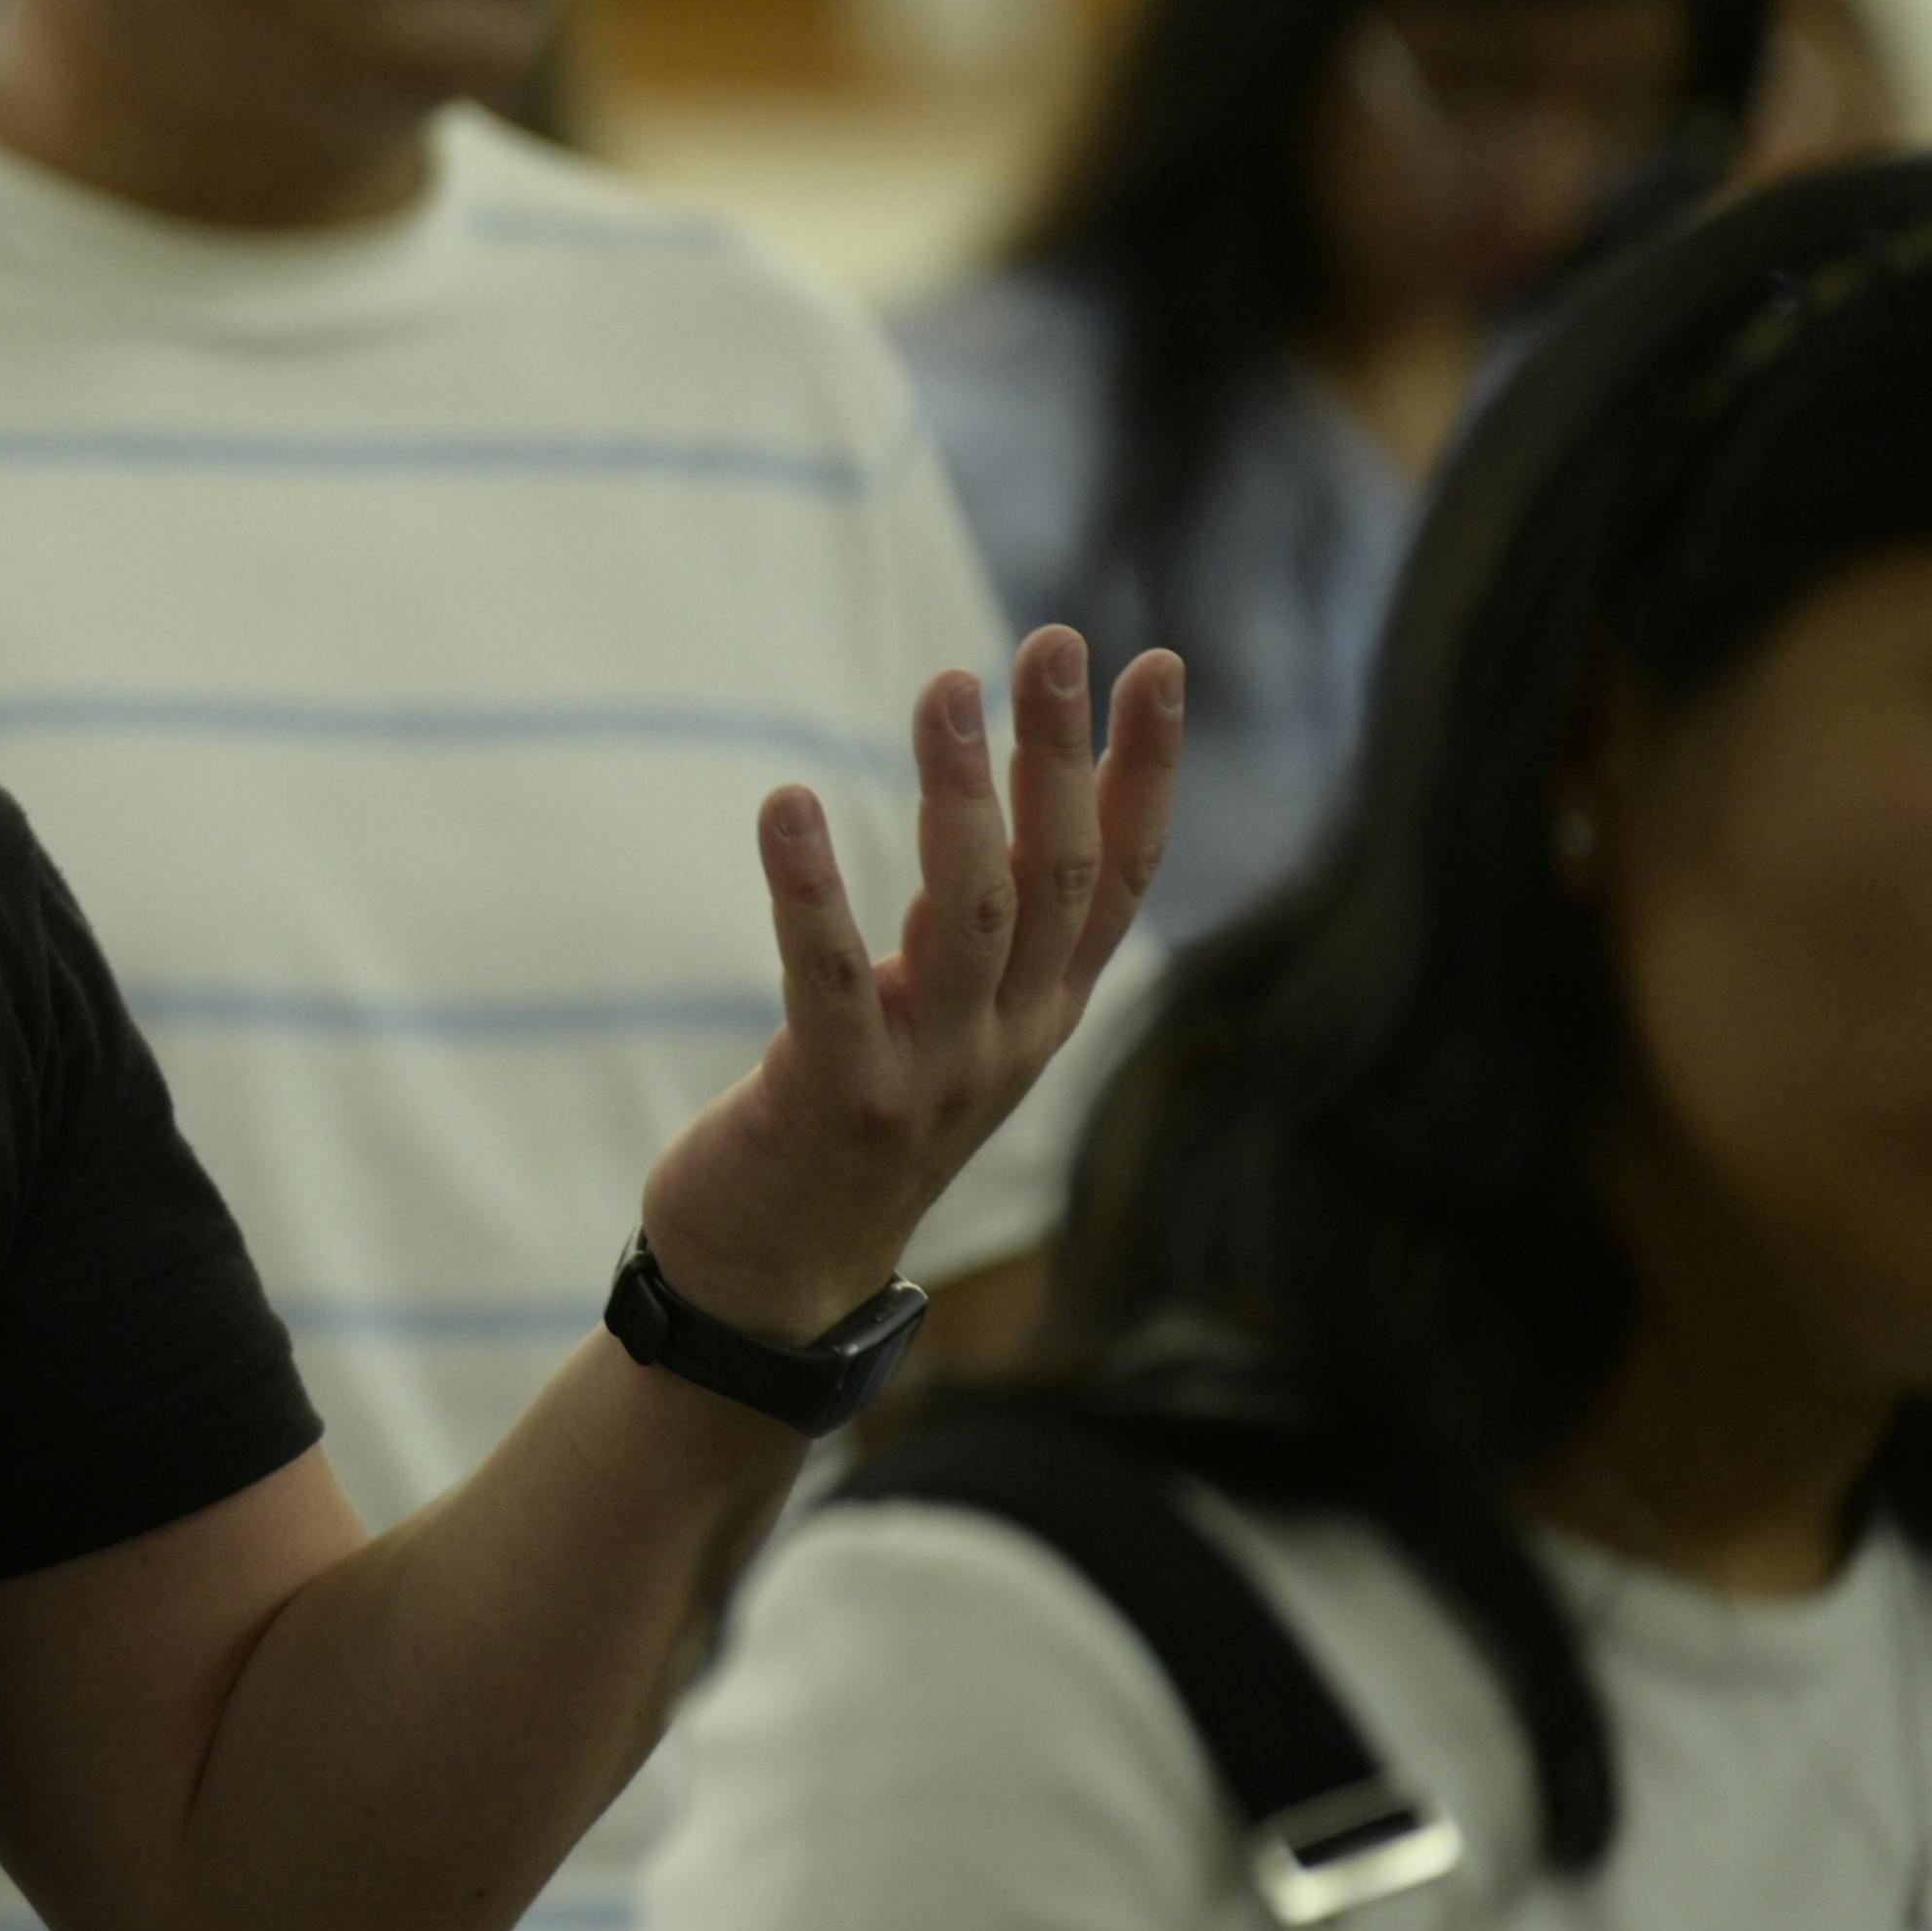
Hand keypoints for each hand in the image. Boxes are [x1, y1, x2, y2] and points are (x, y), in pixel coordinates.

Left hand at [637, 627, 1184, 1339]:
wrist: (772, 1288)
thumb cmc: (848, 1137)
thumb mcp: (939, 1030)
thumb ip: (973, 942)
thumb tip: (992, 814)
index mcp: (1038, 1018)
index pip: (1118, 881)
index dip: (1145, 776)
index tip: (1159, 666)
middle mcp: (1003, 1042)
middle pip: (1055, 879)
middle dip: (1060, 755)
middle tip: (1054, 641)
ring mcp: (928, 1075)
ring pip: (967, 916)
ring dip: (959, 795)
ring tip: (948, 685)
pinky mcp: (833, 1099)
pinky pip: (828, 977)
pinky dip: (810, 887)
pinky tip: (788, 802)